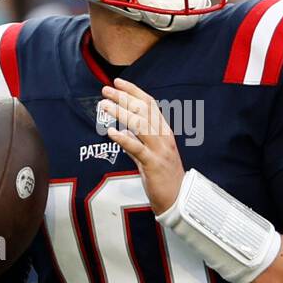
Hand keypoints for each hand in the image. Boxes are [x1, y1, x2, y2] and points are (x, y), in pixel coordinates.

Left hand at [98, 78, 184, 214]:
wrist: (179, 199)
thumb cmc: (164, 178)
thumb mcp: (150, 155)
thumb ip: (138, 143)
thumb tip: (123, 132)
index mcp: (164, 132)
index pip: (149, 105)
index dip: (134, 91)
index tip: (118, 83)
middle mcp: (163, 137)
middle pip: (144, 110)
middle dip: (124, 98)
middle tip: (106, 90)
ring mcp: (160, 150)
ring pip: (140, 125)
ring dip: (120, 113)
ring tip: (104, 106)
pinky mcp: (154, 164)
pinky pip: (137, 148)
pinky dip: (124, 139)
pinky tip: (111, 132)